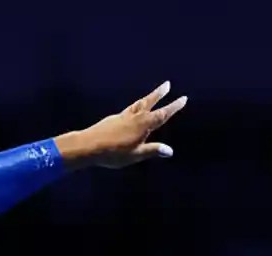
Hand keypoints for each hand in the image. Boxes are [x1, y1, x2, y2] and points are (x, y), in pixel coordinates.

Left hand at [62, 81, 187, 168]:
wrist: (88, 146)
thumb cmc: (113, 153)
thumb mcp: (135, 155)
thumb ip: (152, 150)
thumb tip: (170, 151)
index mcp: (143, 125)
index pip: (162, 114)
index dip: (173, 107)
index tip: (183, 98)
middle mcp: (134, 117)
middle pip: (149, 102)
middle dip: (159, 94)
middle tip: (167, 84)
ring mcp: (122, 116)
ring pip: (138, 104)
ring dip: (147, 98)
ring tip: (153, 93)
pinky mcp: (113, 119)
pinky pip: (128, 109)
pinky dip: (135, 106)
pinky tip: (133, 111)